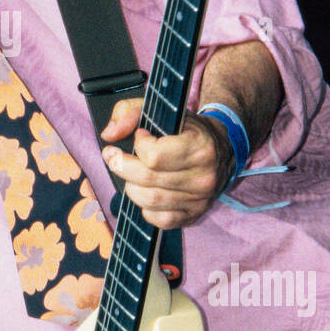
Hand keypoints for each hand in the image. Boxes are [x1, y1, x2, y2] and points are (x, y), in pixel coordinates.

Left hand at [100, 97, 234, 228]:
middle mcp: (203, 177)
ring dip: (131, 186)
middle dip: (122, 166)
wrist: (220, 150)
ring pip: (149, 201)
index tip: (141, 137)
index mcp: (199, 148)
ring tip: (131, 174)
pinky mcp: (193, 215)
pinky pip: (159, 220)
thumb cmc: (187, 130)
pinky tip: (146, 191)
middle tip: (114, 157)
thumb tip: (108, 135)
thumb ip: (130, 112)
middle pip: (147, 179)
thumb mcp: (163, 110)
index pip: (154, 156)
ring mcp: (199, 200)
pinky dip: (145, 207)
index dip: (139, 145)